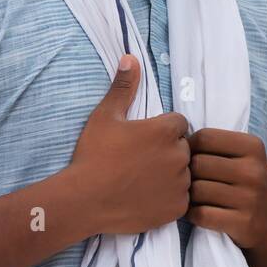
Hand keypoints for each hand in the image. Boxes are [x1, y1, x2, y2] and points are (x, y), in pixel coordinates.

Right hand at [64, 55, 190, 235]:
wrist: (83, 200)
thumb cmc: (93, 155)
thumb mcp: (106, 116)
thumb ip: (123, 87)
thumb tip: (130, 58)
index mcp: (166, 130)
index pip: (179, 124)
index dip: (162, 131)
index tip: (144, 140)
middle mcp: (179, 155)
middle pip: (183, 148)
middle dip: (168, 152)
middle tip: (141, 161)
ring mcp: (180, 184)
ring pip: (184, 174)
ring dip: (171, 175)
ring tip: (142, 180)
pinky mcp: (177, 208)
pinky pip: (182, 199)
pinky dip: (169, 198)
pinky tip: (147, 196)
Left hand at [185, 127, 266, 250]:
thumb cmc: (247, 183)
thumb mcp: (244, 156)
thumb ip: (216, 145)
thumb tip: (176, 142)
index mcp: (252, 146)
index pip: (205, 137)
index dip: (189, 147)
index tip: (191, 157)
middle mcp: (253, 170)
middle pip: (197, 163)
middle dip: (187, 173)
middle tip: (190, 181)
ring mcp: (249, 198)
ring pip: (196, 190)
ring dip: (188, 195)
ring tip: (193, 197)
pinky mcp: (242, 222)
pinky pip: (200, 214)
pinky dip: (192, 214)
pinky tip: (198, 212)